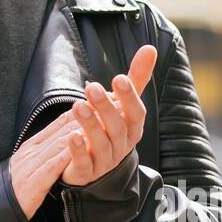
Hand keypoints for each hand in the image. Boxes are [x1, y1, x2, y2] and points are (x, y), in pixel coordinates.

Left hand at [9, 45, 156, 217]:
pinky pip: (84, 163)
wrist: (93, 165)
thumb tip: (150, 48)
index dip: (129, 97)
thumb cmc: (109, 128)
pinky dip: (78, 151)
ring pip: (101, 144)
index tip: (119, 78)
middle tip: (92, 87)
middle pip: (117, 127)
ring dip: (91, 125)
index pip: (136, 113)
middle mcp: (121, 145)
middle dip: (106, 107)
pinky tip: (71, 136)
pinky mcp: (86, 172)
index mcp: (132, 128)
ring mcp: (105, 161)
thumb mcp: (122, 104)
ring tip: (78, 106)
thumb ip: (135, 78)